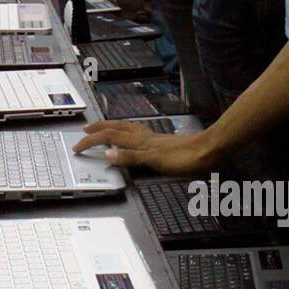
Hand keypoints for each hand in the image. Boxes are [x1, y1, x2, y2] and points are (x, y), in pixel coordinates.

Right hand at [72, 120, 215, 174]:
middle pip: (117, 128)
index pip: (110, 138)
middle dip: (99, 129)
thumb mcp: (156, 161)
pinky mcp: (163, 141)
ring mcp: (154, 138)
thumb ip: (131, 157)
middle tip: (86, 130)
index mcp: (140, 142)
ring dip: (113, 127)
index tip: (78, 147)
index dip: (92, 141)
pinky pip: (139, 133)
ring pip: (128, 128)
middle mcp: (145, 137)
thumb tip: (107, 153)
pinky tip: (135, 137)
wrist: (210, 150)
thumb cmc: (186, 158)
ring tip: (104, 128)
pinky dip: (129, 133)